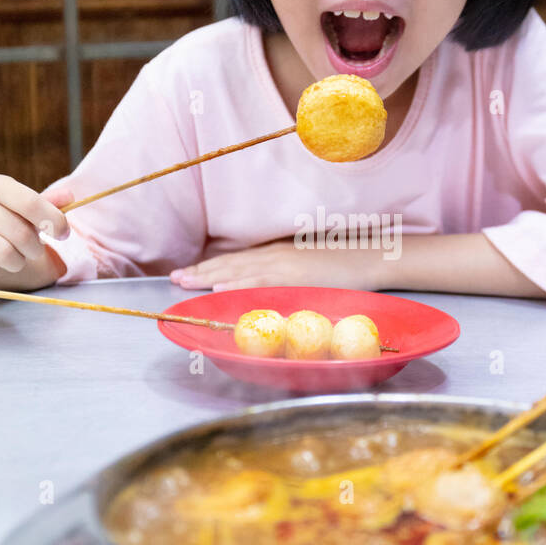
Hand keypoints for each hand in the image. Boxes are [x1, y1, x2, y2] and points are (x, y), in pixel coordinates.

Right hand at [0, 175, 73, 283]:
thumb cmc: (5, 227)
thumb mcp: (27, 213)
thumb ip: (49, 205)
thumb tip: (70, 196)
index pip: (31, 202)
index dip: (54, 222)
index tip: (63, 235)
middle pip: (20, 232)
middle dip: (34, 249)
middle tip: (31, 252)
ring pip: (2, 252)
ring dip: (15, 263)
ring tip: (12, 259)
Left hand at [170, 240, 386, 291]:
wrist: (371, 257)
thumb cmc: (344, 266)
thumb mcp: (309, 269)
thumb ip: (287, 277)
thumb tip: (268, 291)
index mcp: (278, 253)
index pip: (237, 260)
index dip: (210, 266)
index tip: (187, 271)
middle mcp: (275, 255)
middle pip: (230, 263)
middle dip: (200, 270)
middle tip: (174, 278)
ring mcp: (284, 264)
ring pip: (238, 270)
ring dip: (209, 275)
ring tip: (184, 282)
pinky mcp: (294, 275)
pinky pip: (260, 281)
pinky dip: (238, 284)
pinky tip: (219, 288)